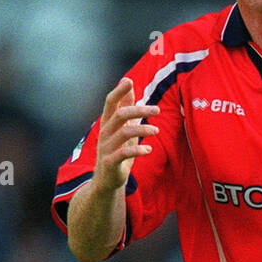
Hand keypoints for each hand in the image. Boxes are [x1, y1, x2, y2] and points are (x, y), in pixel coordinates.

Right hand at [93, 77, 158, 191]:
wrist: (106, 181)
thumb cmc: (117, 152)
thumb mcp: (122, 130)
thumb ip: (126, 110)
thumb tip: (131, 88)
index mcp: (107, 123)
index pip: (110, 102)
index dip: (118, 91)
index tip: (130, 81)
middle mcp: (104, 133)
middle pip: (120, 115)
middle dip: (139, 110)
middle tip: (157, 109)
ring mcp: (106, 148)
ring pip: (124, 132)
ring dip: (142, 129)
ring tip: (156, 130)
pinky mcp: (110, 162)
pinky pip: (124, 153)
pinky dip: (138, 150)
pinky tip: (149, 149)